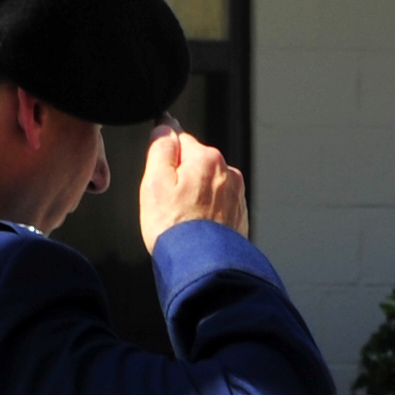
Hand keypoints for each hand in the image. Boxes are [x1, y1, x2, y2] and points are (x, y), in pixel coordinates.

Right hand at [140, 124, 247, 243]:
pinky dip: (205, 212)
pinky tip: (195, 228)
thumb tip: (165, 127)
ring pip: (206, 185)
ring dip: (194, 195)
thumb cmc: (175, 228)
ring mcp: (236, 195)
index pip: (179, 139)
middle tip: (166, 202)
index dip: (164, 151)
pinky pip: (216, 205)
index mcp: (207, 158)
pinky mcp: (239, 215)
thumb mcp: (154, 183)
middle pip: (194, 163)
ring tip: (181, 219)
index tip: (159, 156)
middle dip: (180, 177)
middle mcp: (227, 173)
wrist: (203, 268)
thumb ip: (160, 149)